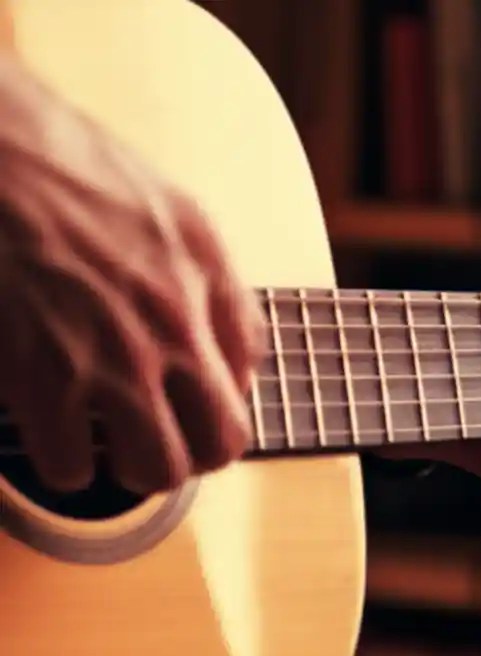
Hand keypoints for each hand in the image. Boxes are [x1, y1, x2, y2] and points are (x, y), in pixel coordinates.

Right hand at [0, 55, 264, 493]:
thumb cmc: (69, 169)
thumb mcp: (179, 215)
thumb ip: (216, 287)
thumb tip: (239, 359)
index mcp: (207, 282)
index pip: (247, 380)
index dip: (217, 404)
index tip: (188, 404)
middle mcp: (173, 327)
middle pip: (219, 444)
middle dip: (191, 453)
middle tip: (157, 441)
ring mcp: (112, 358)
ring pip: (155, 470)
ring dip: (131, 468)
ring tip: (105, 442)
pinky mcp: (43, 378)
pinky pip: (71, 464)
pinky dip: (62, 461)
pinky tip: (51, 433)